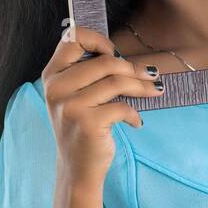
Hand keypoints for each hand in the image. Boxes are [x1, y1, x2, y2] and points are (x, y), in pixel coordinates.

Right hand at [41, 21, 163, 185]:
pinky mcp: (87, 123)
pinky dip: (134, 114)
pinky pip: (122, 107)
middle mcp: (56, 88)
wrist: (77, 168)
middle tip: (151, 75)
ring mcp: (70, 106)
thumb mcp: (76, 96)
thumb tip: (126, 56)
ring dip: (142, 87)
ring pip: (117, 81)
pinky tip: (136, 122)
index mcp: (52, 75)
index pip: (72, 39)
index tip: (116, 53)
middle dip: (134, 68)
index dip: (98, 40)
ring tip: (154, 91)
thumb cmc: (83, 127)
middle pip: (105, 62)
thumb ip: (89, 73)